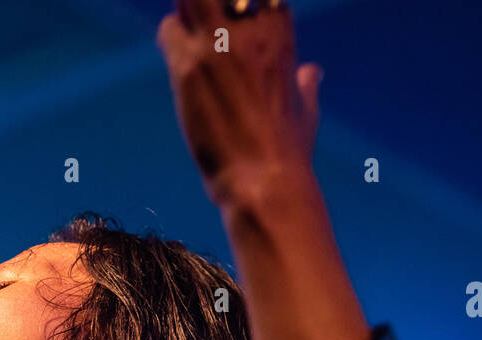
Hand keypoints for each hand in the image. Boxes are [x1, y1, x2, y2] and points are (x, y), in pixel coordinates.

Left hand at [157, 0, 323, 207]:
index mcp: (280, 33)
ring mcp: (216, 44)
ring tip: (188, 33)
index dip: (243, 1)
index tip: (236, 18)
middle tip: (205, 23)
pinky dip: (169, 38)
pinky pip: (169, 30)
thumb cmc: (287, 152)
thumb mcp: (305, 109)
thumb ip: (306, 84)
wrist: (264, 180)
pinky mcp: (188, 66)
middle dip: (210, 2)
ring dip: (186, 9)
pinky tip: (177, 61)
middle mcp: (249, 30)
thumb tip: (312, 73)